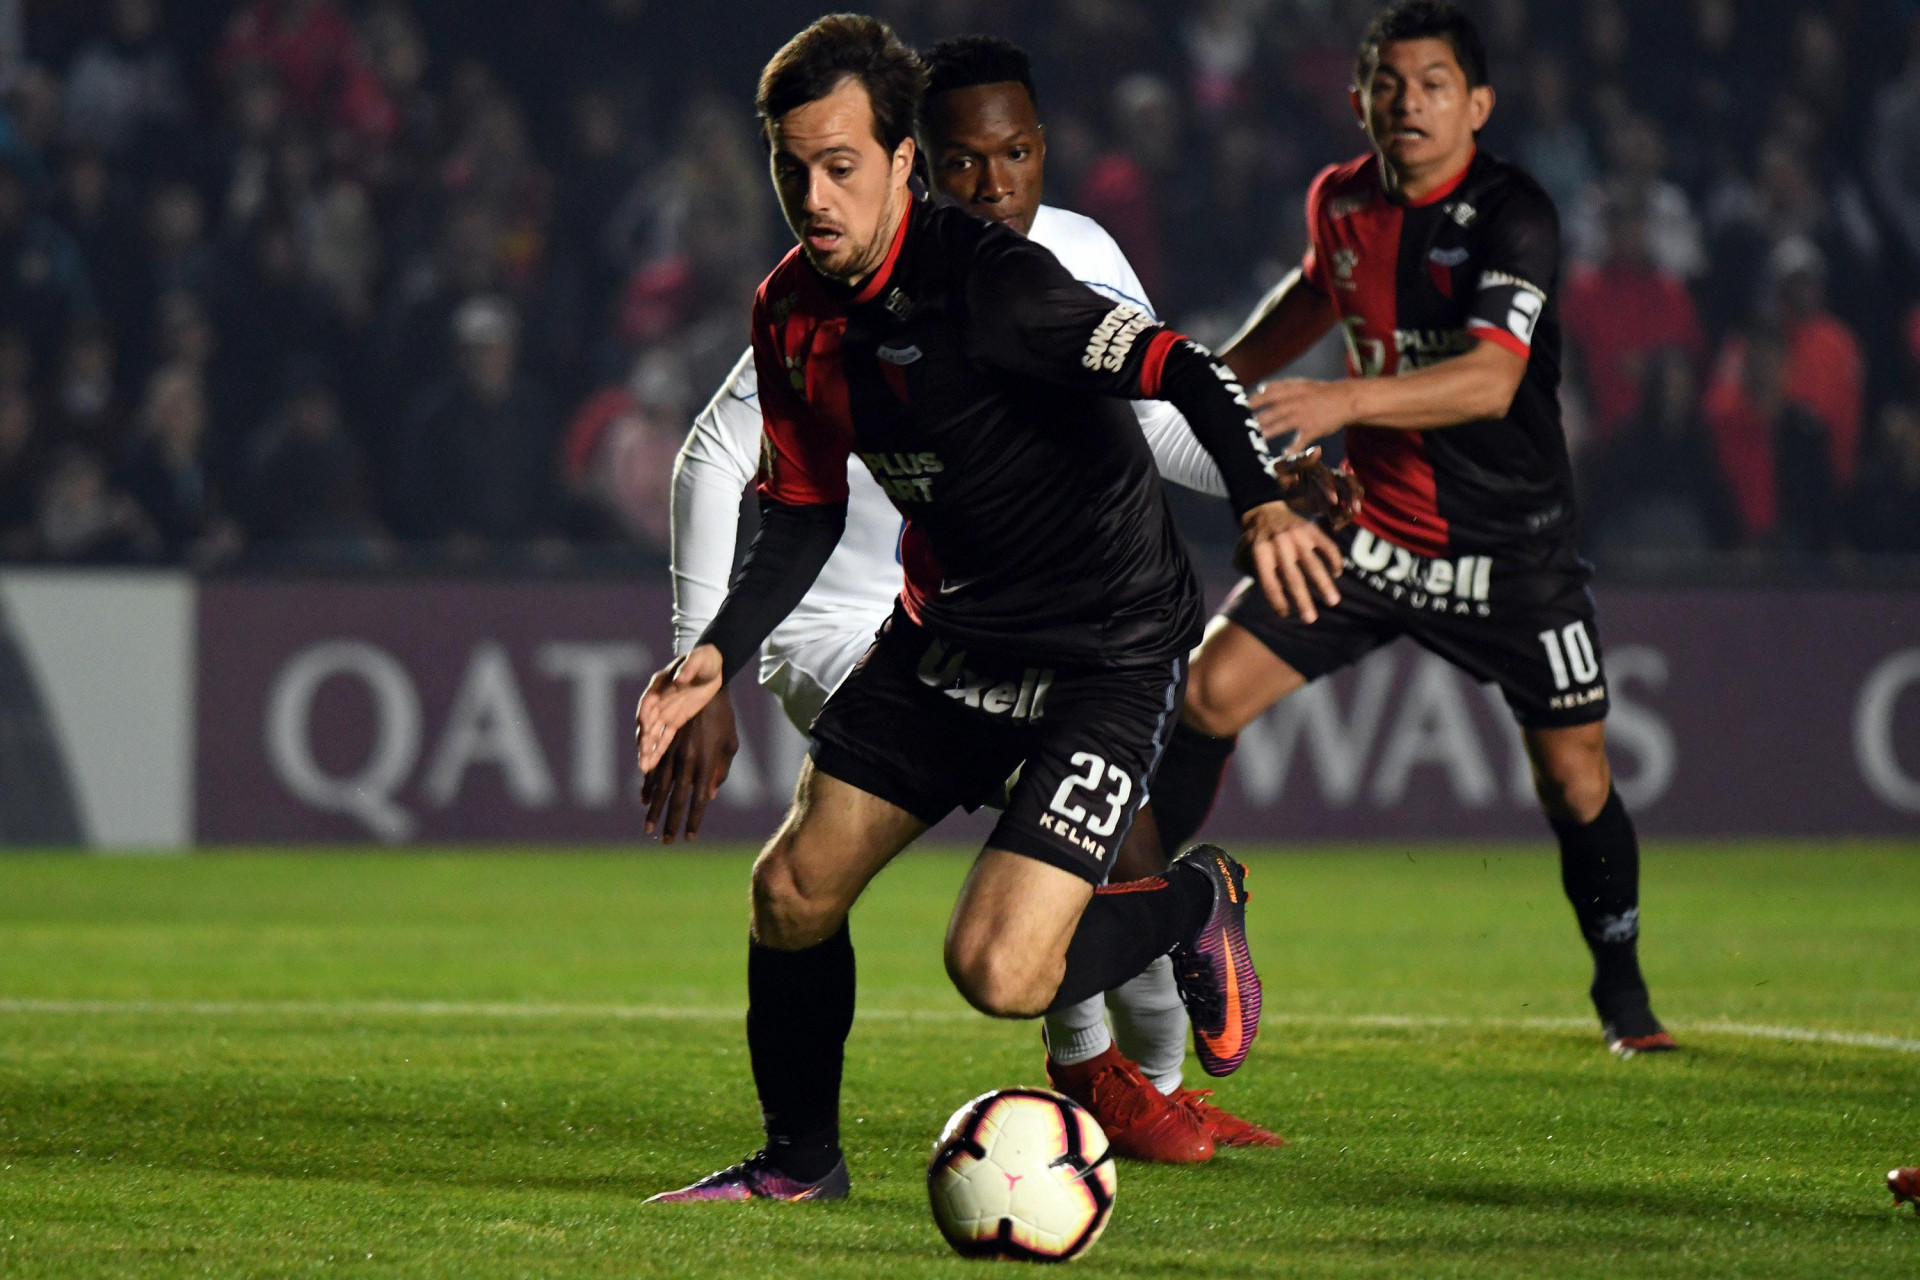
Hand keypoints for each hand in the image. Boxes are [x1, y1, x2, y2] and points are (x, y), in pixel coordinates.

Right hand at [635, 645, 723, 774]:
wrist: (712, 664)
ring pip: (654, 733)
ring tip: (644, 768)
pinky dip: (658, 750)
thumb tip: (679, 679)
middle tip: (643, 755)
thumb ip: (688, 668)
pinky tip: (652, 765)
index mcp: (660, 683)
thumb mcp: (698, 660)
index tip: (646, 727)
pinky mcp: (675, 721)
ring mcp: (665, 711)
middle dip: (645, 739)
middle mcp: (658, 699)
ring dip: (648, 750)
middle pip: (648, 722)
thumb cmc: (704, 659)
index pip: (649, 700)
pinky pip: (665, 737)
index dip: (646, 713)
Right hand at [641, 685, 738, 842]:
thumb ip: (720, 771)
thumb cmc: (723, 716)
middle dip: (671, 822)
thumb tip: (709, 797)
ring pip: (661, 787)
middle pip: (677, 798)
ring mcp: (672, 751)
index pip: (699, 800)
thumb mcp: (729, 744)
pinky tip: (644, 800)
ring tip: (649, 828)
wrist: (705, 683)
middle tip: (665, 841)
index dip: (694, 820)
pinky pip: (652, 769)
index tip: (689, 838)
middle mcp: (687, 760)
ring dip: (655, 810)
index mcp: (707, 763)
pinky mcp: (661, 741)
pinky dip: (647, 787)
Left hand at [1236, 500, 1343, 623]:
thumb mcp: (1244, 555)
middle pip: (1292, 578)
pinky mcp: (1311, 529)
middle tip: (1311, 620)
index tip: (1285, 614)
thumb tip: (1270, 599)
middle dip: (1303, 600)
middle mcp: (1279, 544)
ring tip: (1333, 602)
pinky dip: (1334, 560)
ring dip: (1324, 584)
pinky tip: (1336, 573)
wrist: (1264, 510)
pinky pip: (1327, 546)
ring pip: (1313, 564)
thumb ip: (1252, 575)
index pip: (1269, 583)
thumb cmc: (1254, 542)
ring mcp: (1297, 536)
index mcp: (1259, 552)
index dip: (1277, 601)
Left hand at [1248, 378, 1353, 449]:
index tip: (1240, 405)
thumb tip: (1260, 389)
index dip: (1255, 399)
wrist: (1347, 399)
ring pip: (1283, 424)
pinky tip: (1283, 454)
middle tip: (1243, 425)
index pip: (1270, 393)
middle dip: (1258, 417)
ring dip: (1268, 431)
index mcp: (1294, 389)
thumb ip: (1281, 387)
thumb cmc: (1320, 393)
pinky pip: (1300, 441)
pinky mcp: (1314, 429)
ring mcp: (1306, 415)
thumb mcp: (1302, 384)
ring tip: (1257, 438)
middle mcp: (1298, 401)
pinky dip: (1292, 448)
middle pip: (1274, 409)